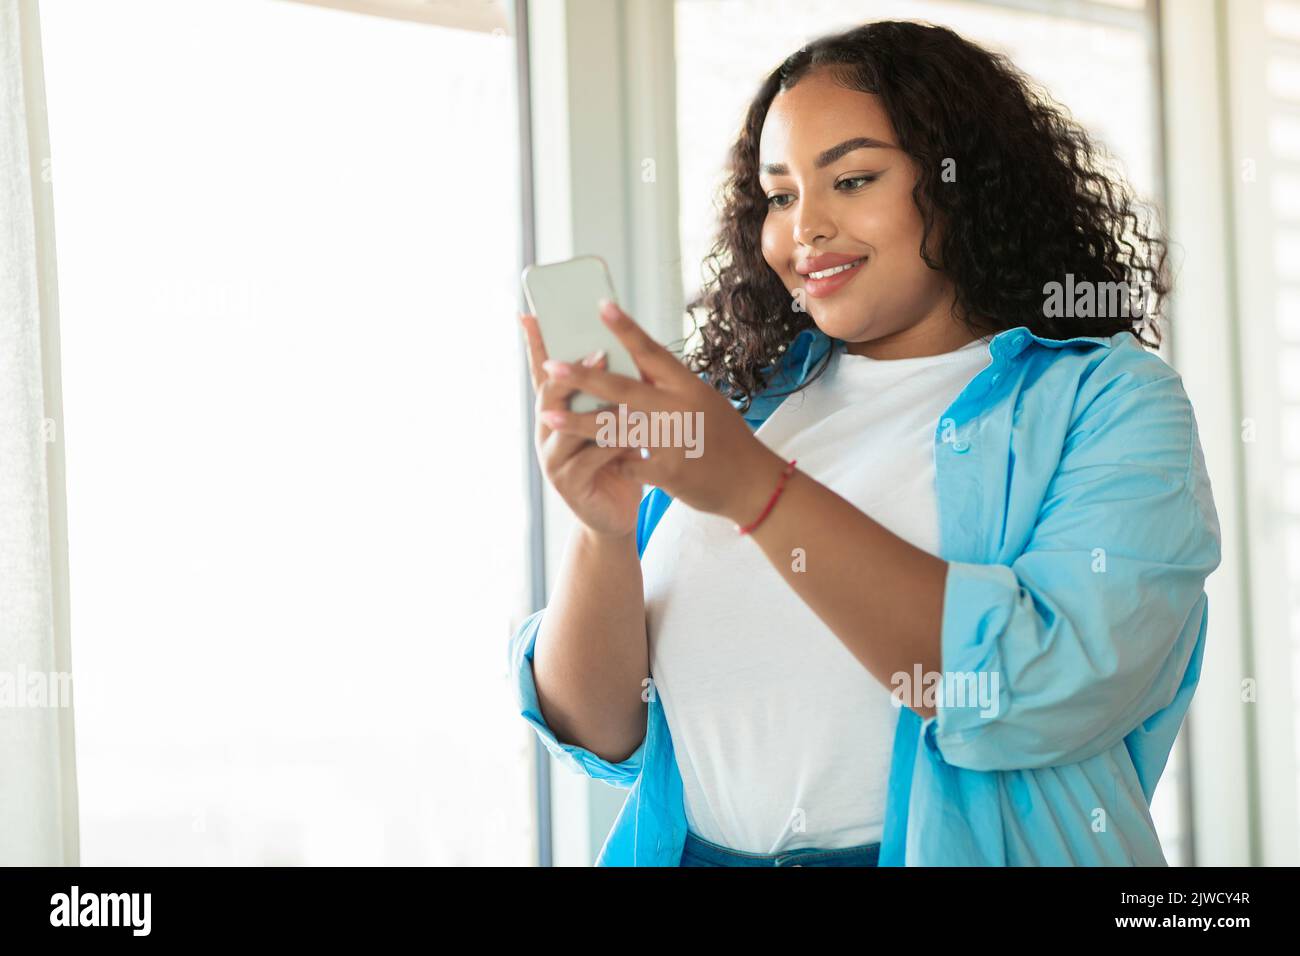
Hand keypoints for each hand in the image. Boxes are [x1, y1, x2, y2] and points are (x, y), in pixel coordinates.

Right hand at [519, 310, 644, 538]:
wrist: (615, 515)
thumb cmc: (615, 462)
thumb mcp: (610, 422)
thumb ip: (607, 393)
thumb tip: (613, 346)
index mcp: (555, 413)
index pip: (542, 372)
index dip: (535, 345)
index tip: (530, 315)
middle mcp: (547, 432)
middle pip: (551, 394)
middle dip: (574, 372)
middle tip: (599, 352)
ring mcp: (553, 458)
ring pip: (570, 426)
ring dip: (596, 407)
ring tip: (619, 392)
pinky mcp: (569, 483)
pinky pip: (590, 457)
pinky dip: (612, 443)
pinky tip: (632, 435)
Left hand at [536, 300, 788, 524]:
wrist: (751, 484)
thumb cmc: (726, 440)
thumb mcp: (703, 403)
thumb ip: (668, 387)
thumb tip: (632, 367)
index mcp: (688, 386)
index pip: (653, 351)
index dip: (626, 329)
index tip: (600, 306)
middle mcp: (679, 408)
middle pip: (622, 388)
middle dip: (583, 377)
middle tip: (550, 365)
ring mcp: (672, 440)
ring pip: (614, 428)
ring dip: (578, 422)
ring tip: (547, 416)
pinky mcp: (667, 472)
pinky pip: (627, 464)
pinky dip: (611, 463)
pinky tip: (594, 462)